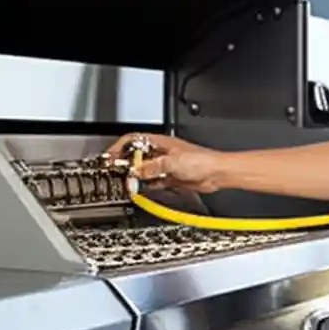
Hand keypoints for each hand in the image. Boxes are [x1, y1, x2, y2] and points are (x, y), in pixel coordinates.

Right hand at [106, 132, 223, 193]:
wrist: (217, 173)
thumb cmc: (202, 161)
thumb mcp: (171, 162)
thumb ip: (151, 167)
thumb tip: (136, 171)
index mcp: (160, 143)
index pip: (133, 141)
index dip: (119, 148)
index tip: (111, 158)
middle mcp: (162, 153)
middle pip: (137, 157)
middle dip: (127, 164)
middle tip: (118, 173)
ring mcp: (167, 166)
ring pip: (145, 170)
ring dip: (137, 177)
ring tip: (128, 182)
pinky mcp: (172, 178)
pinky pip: (155, 181)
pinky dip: (148, 185)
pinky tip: (143, 189)